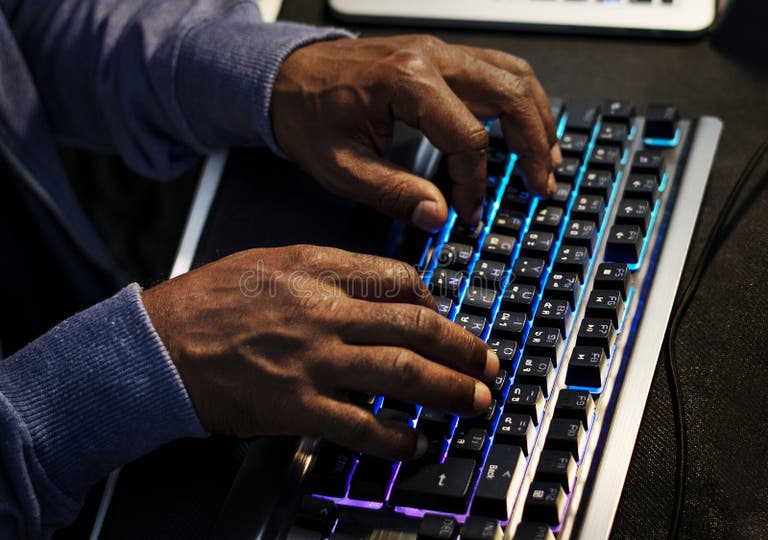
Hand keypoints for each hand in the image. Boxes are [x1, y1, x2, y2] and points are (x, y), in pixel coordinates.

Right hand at [142, 245, 498, 459]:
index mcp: (317, 268)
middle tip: (488, 362)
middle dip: (461, 346)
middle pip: (414, 326)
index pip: (398, 278)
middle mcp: (322, 312)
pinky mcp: (296, 406)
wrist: (159, 344)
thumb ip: (327, 269)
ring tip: (475, 400)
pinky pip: (360, 425)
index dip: (433, 300)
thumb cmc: (209, 302)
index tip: (444, 317)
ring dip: (447, 389)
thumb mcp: (270, 260)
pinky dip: (395, 437)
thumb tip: (380, 286)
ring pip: (400, 373)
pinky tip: (415, 443)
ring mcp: (313, 360)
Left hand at [271, 35, 560, 231]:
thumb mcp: (340, 167)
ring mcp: (438, 51)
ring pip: (513, 74)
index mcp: (406, 82)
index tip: (468, 212)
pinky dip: (518, 101)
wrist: (285, 77)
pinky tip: (523, 128)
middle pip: (511, 94)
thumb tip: (438, 216)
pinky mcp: (438, 56)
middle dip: (535, 144)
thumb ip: (392, 194)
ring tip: (546, 159)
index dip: (475, 183)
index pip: (468, 137)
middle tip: (542, 185)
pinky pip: (497, 69)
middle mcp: (430, 57)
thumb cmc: (306, 114)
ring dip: (537, 118)